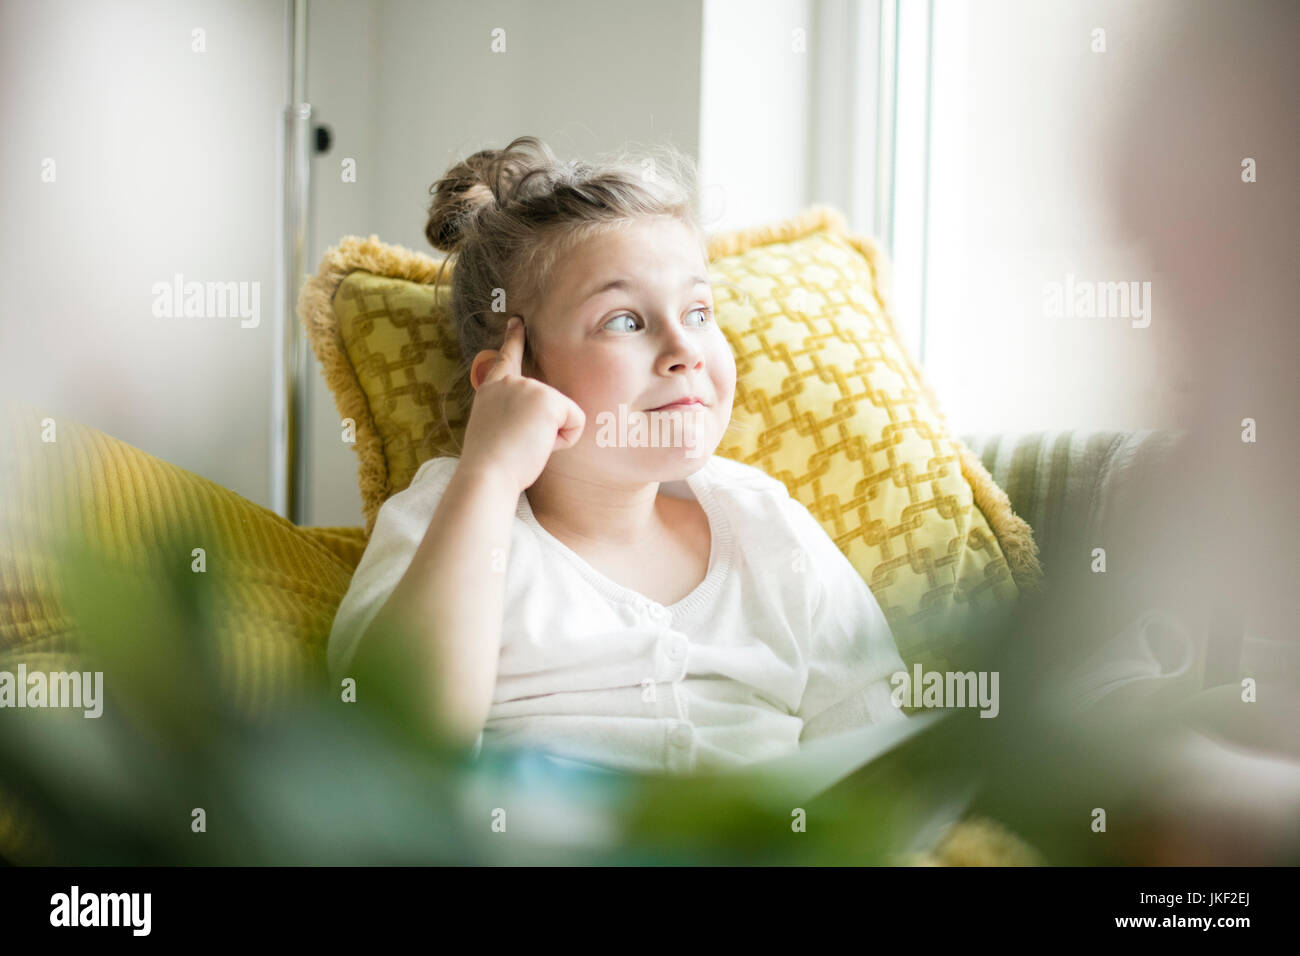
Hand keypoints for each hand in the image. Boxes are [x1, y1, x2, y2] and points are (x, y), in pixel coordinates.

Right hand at [458, 316, 585, 495]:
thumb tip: (536, 419)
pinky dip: (563, 441)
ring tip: (524, 445)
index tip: (517, 321)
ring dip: (551, 437)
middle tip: (517, 445)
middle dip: (544, 429)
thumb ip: (511, 413)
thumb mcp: (494, 429)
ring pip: (564, 415)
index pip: (506, 358)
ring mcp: (530, 387)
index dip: (514, 339)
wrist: (487, 473)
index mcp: (492, 388)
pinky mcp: (548, 399)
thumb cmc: (491, 464)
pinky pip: (575, 423)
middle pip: (550, 404)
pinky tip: (539, 444)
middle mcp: (511, 381)